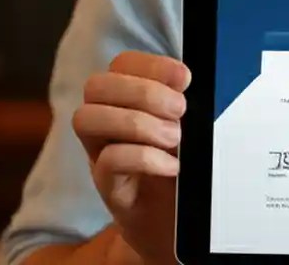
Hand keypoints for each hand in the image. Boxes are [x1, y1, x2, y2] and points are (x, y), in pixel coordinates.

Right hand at [72, 52, 189, 264]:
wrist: (180, 223)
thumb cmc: (186, 166)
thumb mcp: (192, 128)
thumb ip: (190, 104)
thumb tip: (202, 81)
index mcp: (128, 100)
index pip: (122, 65)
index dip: (151, 65)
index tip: (185, 78)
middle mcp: (107, 123)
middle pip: (96, 86)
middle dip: (142, 92)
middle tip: (181, 111)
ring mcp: (101, 155)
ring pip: (87, 119)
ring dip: (137, 123)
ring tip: (175, 139)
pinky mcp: (108, 188)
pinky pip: (108, 161)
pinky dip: (144, 158)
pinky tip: (172, 166)